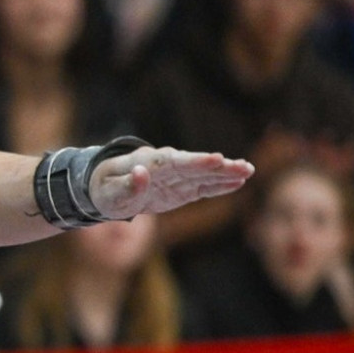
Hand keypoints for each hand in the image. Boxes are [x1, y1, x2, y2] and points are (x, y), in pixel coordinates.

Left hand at [89, 145, 253, 220]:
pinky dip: (219, 185)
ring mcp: (175, 177)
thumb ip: (126, 186)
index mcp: (148, 162)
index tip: (216, 159)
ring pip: (203, 175)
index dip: (195, 162)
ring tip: (248, 170)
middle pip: (195, 166)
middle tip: (243, 166)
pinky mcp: (181, 189)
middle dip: (219, 167)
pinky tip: (238, 182)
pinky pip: (202, 187)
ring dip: (225, 174)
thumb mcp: (108, 193)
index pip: (175, 162)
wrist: (106, 187)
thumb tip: (141, 172)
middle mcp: (166, 166)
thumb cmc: (105, 190)